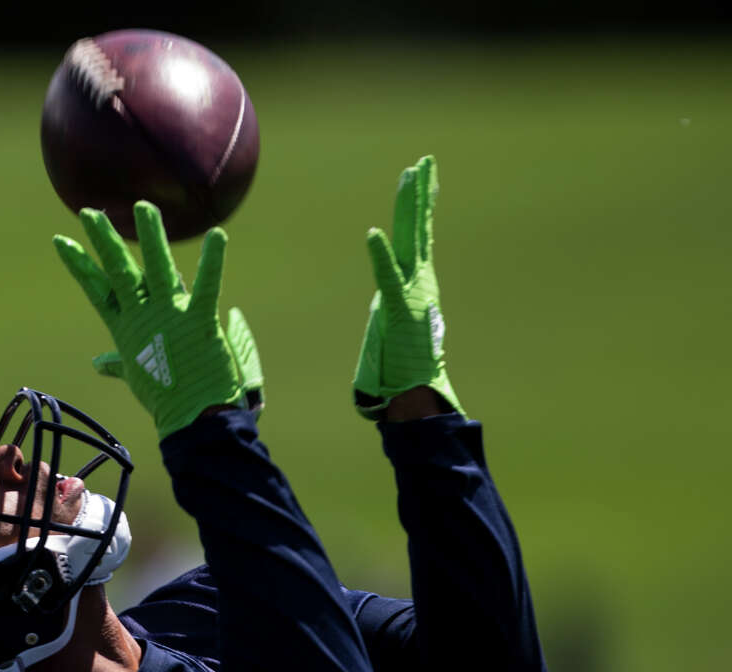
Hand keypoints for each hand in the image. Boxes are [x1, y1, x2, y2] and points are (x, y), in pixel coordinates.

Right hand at [54, 201, 263, 439]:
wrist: (195, 421)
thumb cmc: (167, 399)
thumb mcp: (137, 376)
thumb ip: (117, 363)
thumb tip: (98, 363)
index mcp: (127, 330)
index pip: (98, 290)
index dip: (80, 265)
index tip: (61, 240)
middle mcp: (144, 319)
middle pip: (120, 273)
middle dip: (105, 242)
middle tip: (91, 212)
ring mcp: (171, 318)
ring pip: (157, 269)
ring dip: (151, 238)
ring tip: (144, 209)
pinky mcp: (200, 322)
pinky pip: (208, 285)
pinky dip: (213, 262)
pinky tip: (216, 237)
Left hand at [353, 155, 464, 419]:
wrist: (414, 385)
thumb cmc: (403, 357)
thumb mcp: (396, 318)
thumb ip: (393, 298)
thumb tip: (389, 289)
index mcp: (416, 279)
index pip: (418, 233)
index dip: (420, 203)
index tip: (422, 175)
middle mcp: (418, 278)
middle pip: (418, 227)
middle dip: (420, 193)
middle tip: (424, 162)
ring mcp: (410, 290)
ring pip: (409, 240)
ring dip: (408, 208)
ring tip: (410, 177)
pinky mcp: (396, 307)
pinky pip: (385, 277)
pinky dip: (379, 256)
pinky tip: (371, 234)